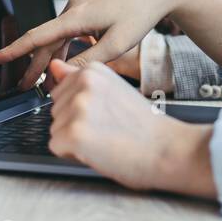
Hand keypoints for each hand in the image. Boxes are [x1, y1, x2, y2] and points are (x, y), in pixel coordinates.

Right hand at [0, 0, 184, 89]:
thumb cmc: (141, 14)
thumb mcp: (117, 44)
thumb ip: (89, 61)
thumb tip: (65, 73)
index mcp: (76, 18)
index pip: (38, 38)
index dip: (15, 51)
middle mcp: (74, 7)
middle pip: (48, 40)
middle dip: (36, 64)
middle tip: (26, 86)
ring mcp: (82, 0)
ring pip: (60, 30)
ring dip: (53, 50)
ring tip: (50, 72)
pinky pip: (70, 7)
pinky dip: (62, 14)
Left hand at [46, 59, 215, 196]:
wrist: (167, 150)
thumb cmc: (145, 126)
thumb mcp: (113, 90)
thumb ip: (79, 79)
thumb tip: (54, 66)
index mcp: (93, 71)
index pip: (61, 92)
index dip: (80, 109)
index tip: (104, 113)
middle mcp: (83, 84)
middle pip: (55, 110)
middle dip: (74, 124)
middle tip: (106, 128)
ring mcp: (78, 108)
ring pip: (55, 129)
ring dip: (74, 140)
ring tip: (104, 139)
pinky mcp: (74, 133)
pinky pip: (57, 147)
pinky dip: (73, 155)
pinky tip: (98, 150)